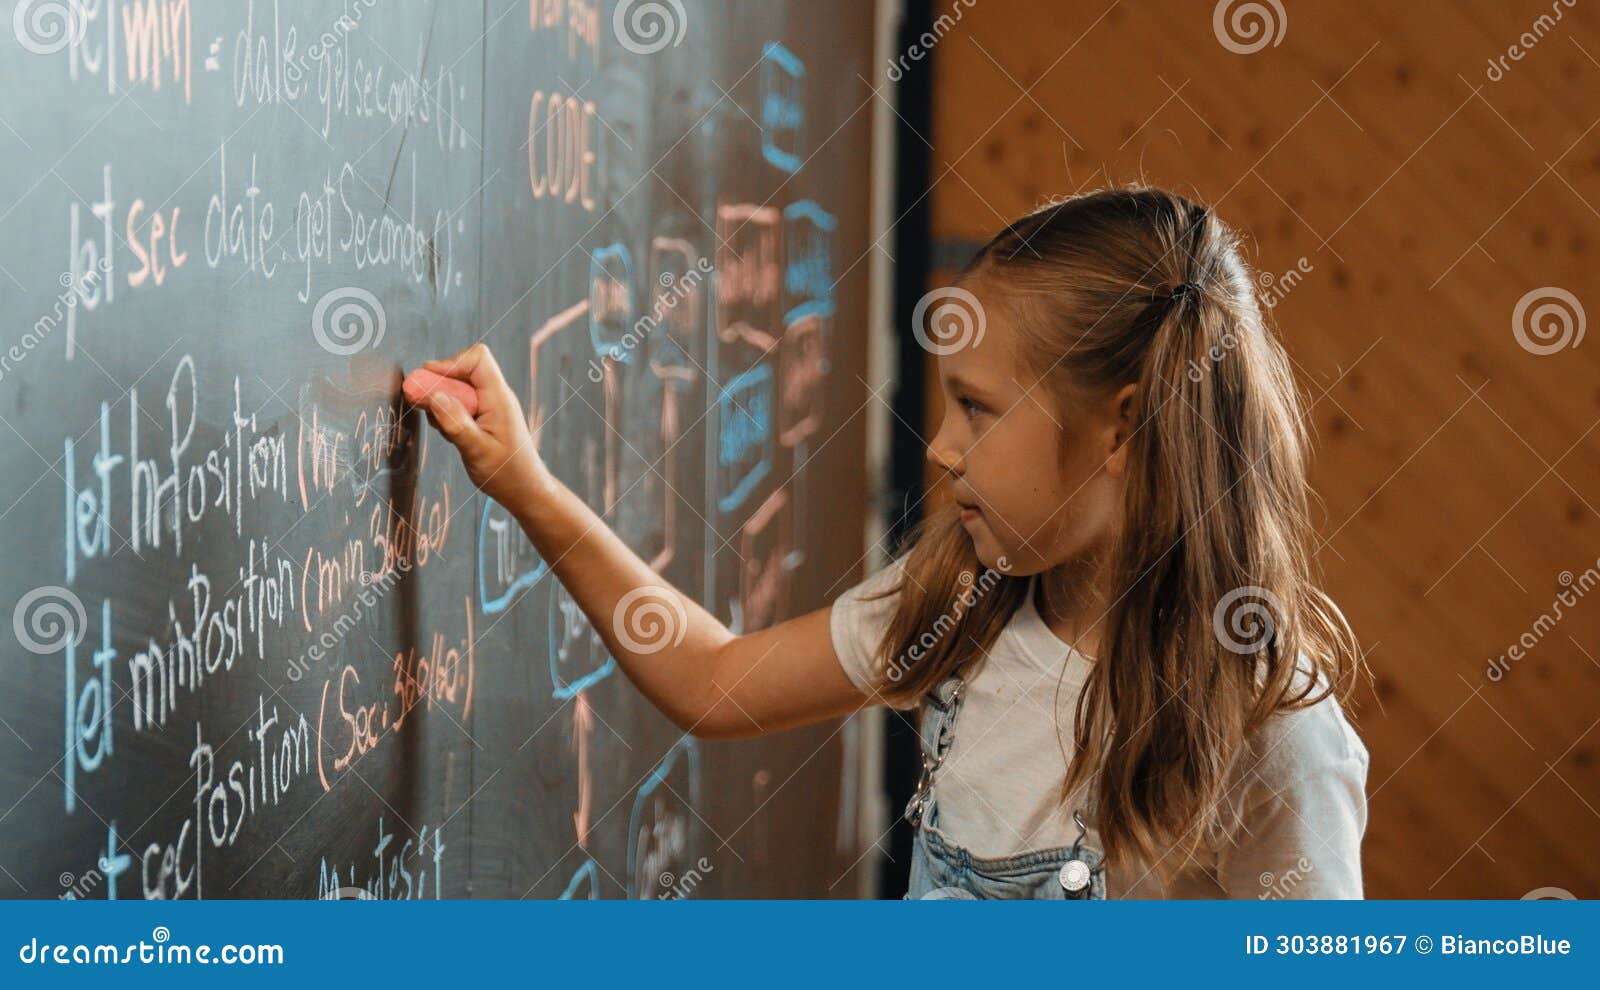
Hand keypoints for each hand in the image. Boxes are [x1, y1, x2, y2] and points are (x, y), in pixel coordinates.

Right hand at [410, 343, 549, 508]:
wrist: (524, 491)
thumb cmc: (507, 474)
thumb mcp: (478, 451)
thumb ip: (456, 423)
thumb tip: (434, 396)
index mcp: (499, 399)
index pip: (477, 359)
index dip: (451, 364)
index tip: (429, 381)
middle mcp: (494, 397)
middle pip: (462, 371)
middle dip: (438, 384)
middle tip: (419, 403)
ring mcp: (488, 407)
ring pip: (457, 389)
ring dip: (441, 402)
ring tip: (441, 428)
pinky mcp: (482, 418)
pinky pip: (459, 404)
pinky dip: (447, 414)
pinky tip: (449, 434)